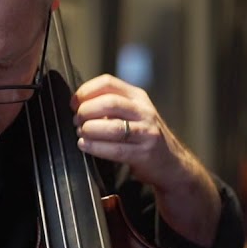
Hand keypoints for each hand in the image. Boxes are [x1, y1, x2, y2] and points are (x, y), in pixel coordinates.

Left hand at [71, 74, 221, 245]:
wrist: (172, 164)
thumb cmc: (145, 137)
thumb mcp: (133, 114)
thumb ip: (111, 106)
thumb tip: (78, 104)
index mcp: (138, 97)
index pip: (108, 83)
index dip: (85, 90)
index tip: (74, 103)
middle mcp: (144, 111)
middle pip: (109, 102)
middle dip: (86, 111)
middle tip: (76, 120)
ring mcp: (146, 132)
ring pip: (112, 126)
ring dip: (90, 129)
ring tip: (81, 133)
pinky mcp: (144, 153)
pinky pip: (115, 149)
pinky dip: (95, 147)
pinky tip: (86, 146)